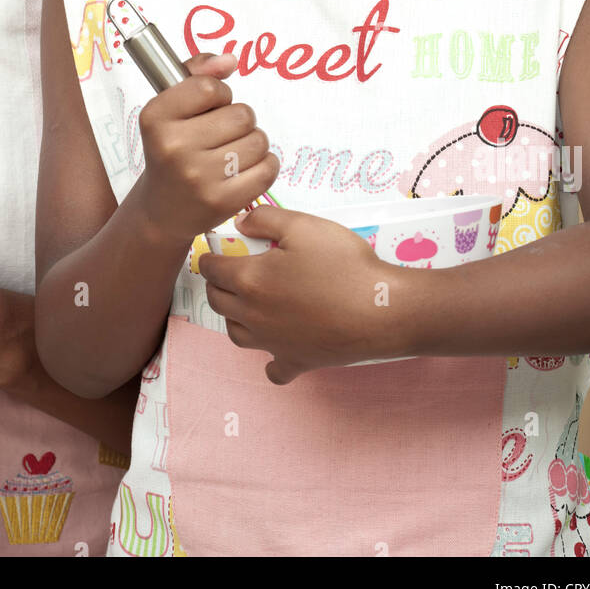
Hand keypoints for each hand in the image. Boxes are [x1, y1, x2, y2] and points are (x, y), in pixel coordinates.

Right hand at [134, 54, 279, 245]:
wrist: (163, 211)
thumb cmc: (172, 149)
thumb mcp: (171, 107)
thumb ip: (197, 73)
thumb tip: (230, 60)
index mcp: (156, 117)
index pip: (209, 87)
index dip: (219, 93)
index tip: (209, 107)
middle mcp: (174, 147)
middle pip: (242, 114)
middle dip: (239, 120)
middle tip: (220, 135)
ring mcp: (199, 177)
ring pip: (259, 140)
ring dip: (252, 143)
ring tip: (231, 153)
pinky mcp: (223, 201)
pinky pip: (268, 167)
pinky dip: (264, 165)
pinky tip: (244, 169)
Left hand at [198, 207, 415, 384]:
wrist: (380, 308)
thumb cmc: (343, 264)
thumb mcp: (303, 226)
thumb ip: (265, 219)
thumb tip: (239, 223)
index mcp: (250, 280)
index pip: (212, 270)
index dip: (209, 258)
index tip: (213, 252)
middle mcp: (253, 316)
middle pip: (218, 302)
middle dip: (217, 285)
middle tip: (229, 272)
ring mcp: (273, 343)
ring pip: (236, 334)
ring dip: (234, 317)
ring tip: (247, 304)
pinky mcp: (296, 362)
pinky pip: (273, 369)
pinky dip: (269, 360)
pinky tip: (275, 350)